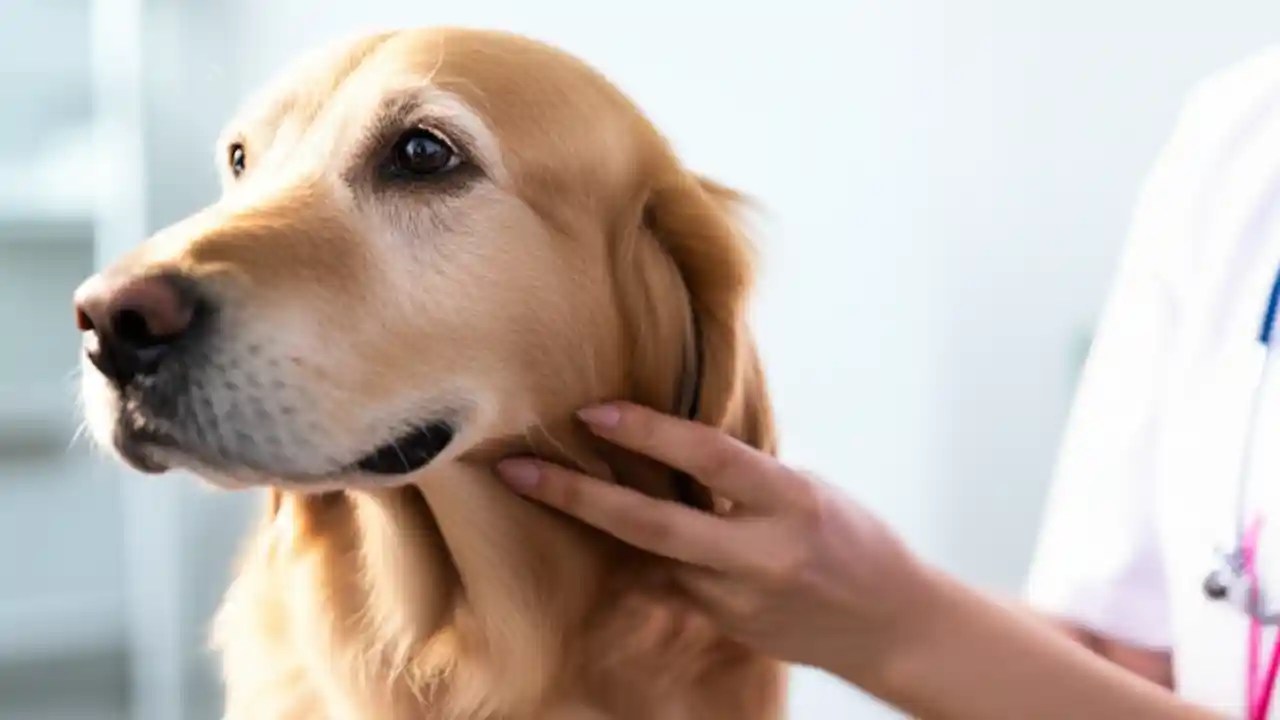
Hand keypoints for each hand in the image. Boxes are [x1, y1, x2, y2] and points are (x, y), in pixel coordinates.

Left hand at [494, 402, 935, 681]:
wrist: (889, 625)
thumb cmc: (852, 539)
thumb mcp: (805, 489)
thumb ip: (742, 476)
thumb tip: (674, 443)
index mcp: (790, 501)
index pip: (710, 457)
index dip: (649, 431)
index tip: (593, 411)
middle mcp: (759, 553)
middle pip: (652, 525)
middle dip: (578, 496)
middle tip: (517, 469)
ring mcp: (736, 598)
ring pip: (648, 555)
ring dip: (595, 521)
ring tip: (537, 483)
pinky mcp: (724, 624)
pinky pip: (666, 581)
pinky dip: (637, 553)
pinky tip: (604, 528)